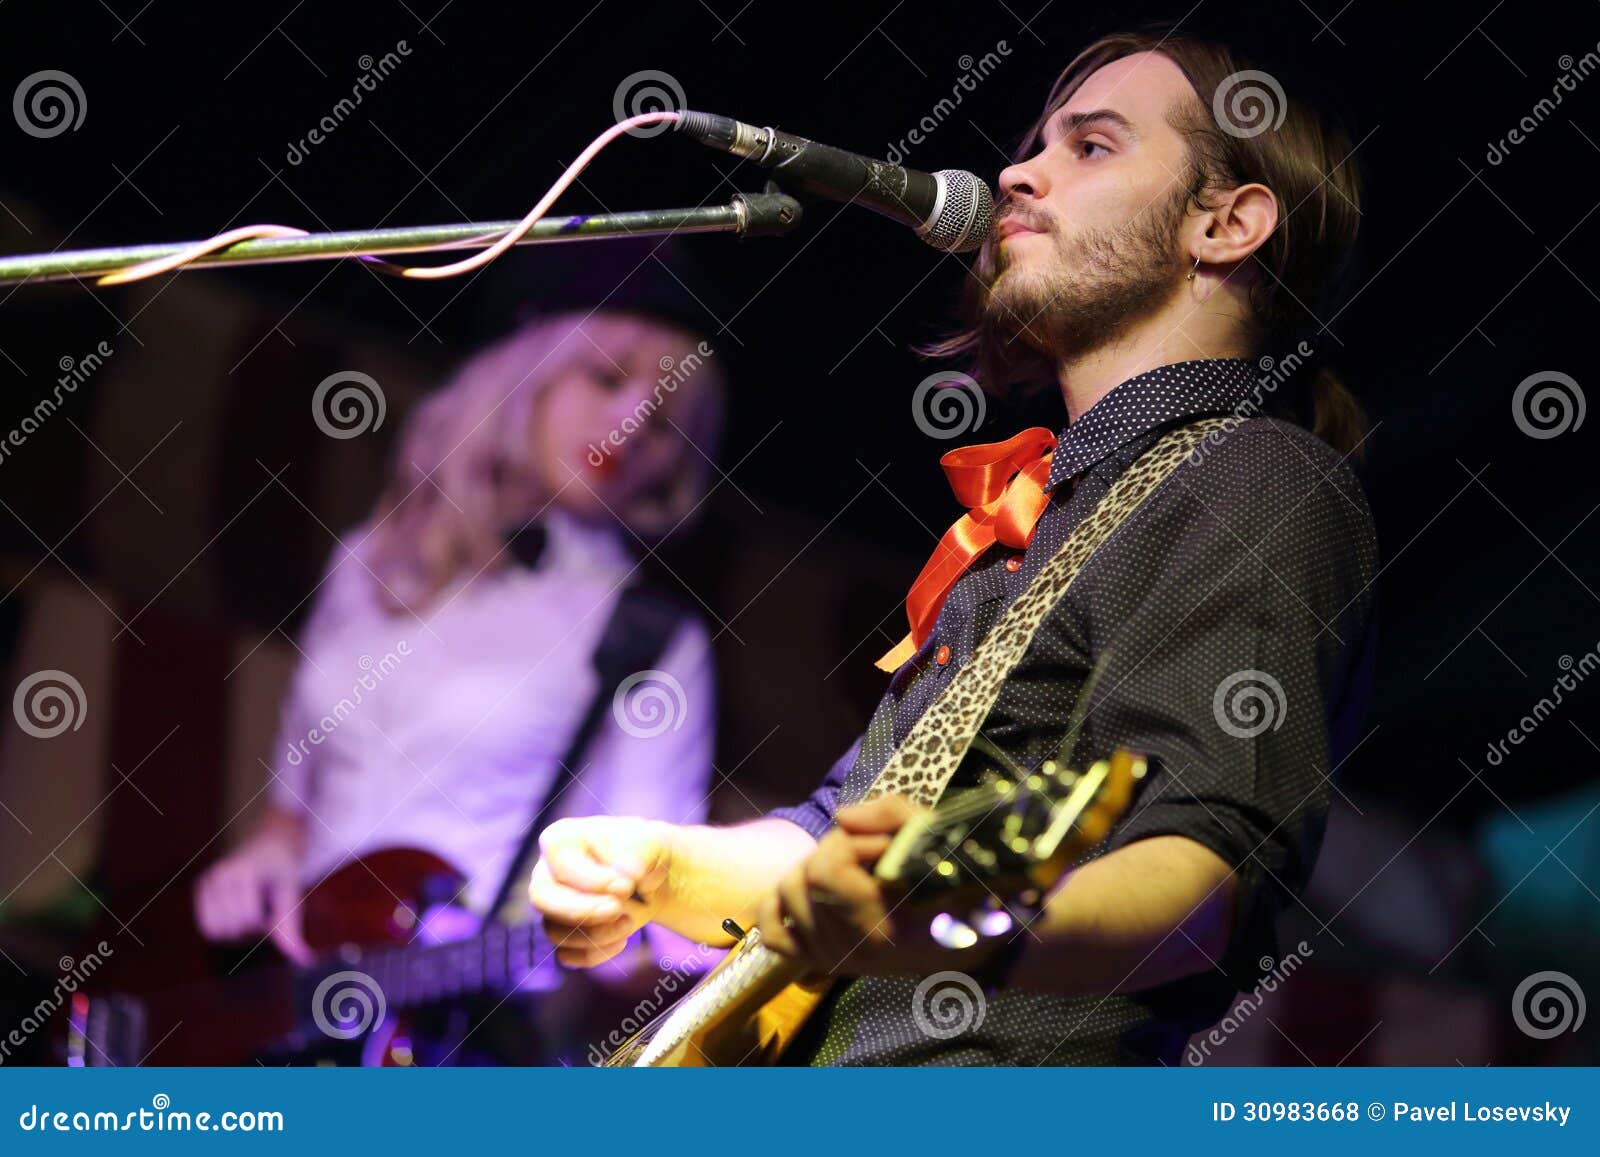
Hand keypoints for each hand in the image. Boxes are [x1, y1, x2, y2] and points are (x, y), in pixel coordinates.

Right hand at [193, 817, 311, 965]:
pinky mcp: (201, 887)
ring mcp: (207, 880)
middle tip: (263, 907)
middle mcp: (219, 875)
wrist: (270, 837)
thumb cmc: (284, 867)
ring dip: (235, 929)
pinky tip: (236, 910)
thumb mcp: (291, 893)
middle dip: (249, 928)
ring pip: (215, 931)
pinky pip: (207, 926)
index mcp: (242, 872)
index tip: (273, 906)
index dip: (264, 924)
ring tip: (250, 908)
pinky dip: (223, 926)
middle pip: (231, 929)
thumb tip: (303, 960)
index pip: (248, 921)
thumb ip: (291, 927)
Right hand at [529, 815, 673, 968]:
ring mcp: (551, 906)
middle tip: (618, 910)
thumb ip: (638, 853)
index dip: (594, 881)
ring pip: (555, 931)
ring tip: (630, 921)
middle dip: (584, 911)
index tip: (627, 886)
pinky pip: (566, 955)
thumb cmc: (642, 852)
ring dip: (598, 934)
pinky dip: (596, 954)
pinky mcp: (562, 934)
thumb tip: (627, 874)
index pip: (561, 865)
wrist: (649, 877)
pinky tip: (621, 940)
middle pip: (542, 899)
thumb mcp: (649, 841)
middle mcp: (546, 873)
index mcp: (561, 840)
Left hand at [757, 794, 995, 977]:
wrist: (970, 940)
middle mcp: (854, 950)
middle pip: (803, 878)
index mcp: (884, 925)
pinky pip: (772, 932)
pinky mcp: (822, 961)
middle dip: (833, 852)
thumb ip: (891, 814)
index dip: (851, 845)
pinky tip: (808, 893)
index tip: (885, 846)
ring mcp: (835, 959)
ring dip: (812, 872)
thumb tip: (842, 818)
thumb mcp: (938, 835)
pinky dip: (779, 907)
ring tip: (852, 872)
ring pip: (786, 896)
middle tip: (871, 855)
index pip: (827, 871)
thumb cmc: (957, 882)